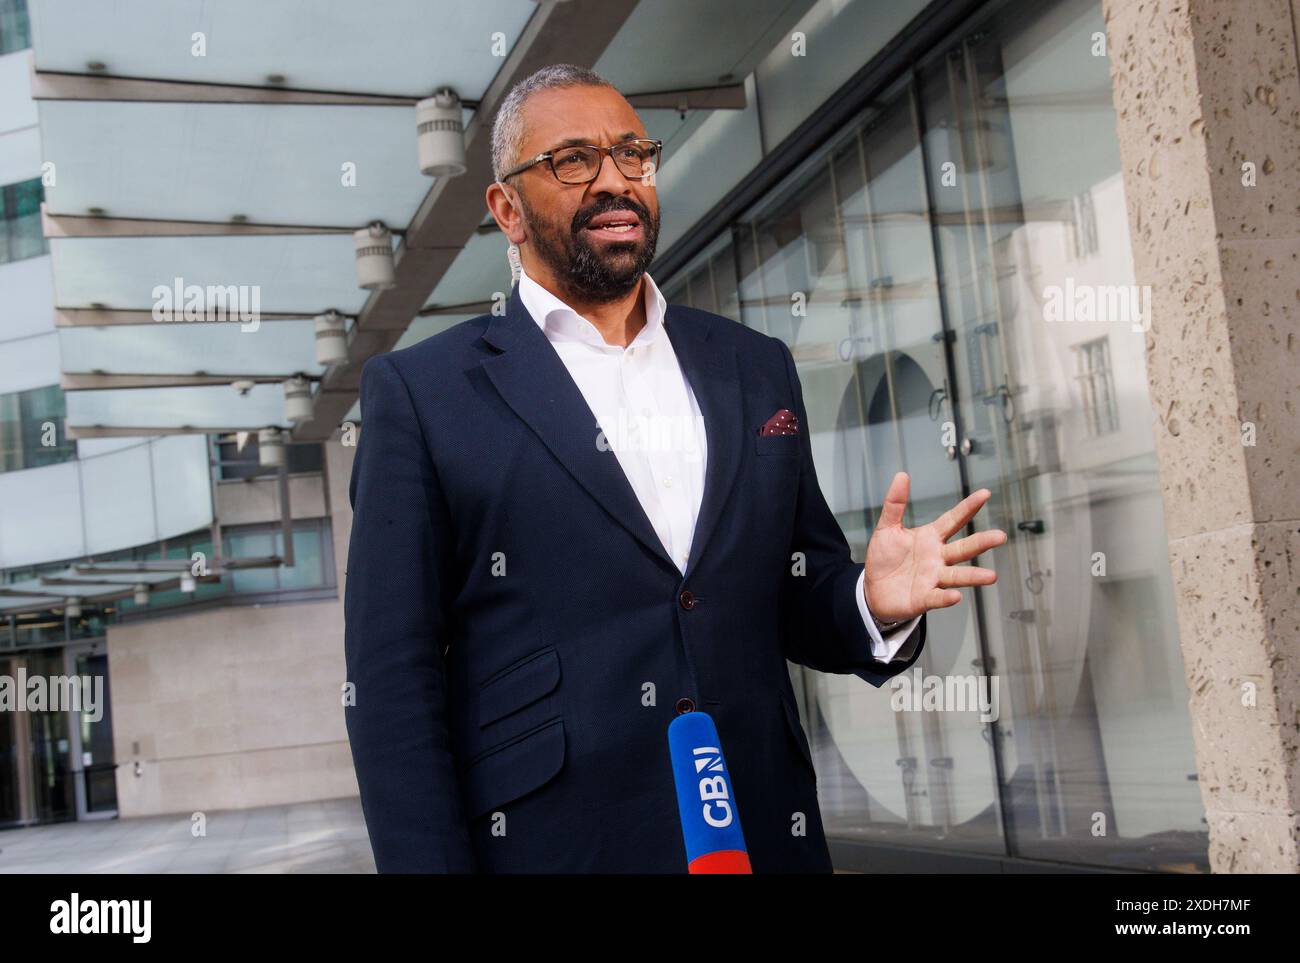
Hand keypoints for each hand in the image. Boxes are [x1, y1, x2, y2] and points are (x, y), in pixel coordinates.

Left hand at [863, 472, 1006, 621]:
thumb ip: (895, 504)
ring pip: (957, 576)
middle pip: (963, 548)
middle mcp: (937, 558)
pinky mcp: (924, 598)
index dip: (968, 507)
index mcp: (931, 538)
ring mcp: (933, 578)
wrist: (873, 589)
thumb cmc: (885, 558)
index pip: (953, 520)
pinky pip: (937, 598)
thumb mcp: (887, 528)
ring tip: (991, 576)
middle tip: (1001, 536)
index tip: (985, 494)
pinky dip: (946, 598)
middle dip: (981, 542)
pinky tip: (956, 596)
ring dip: (974, 576)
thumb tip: (901, 475)